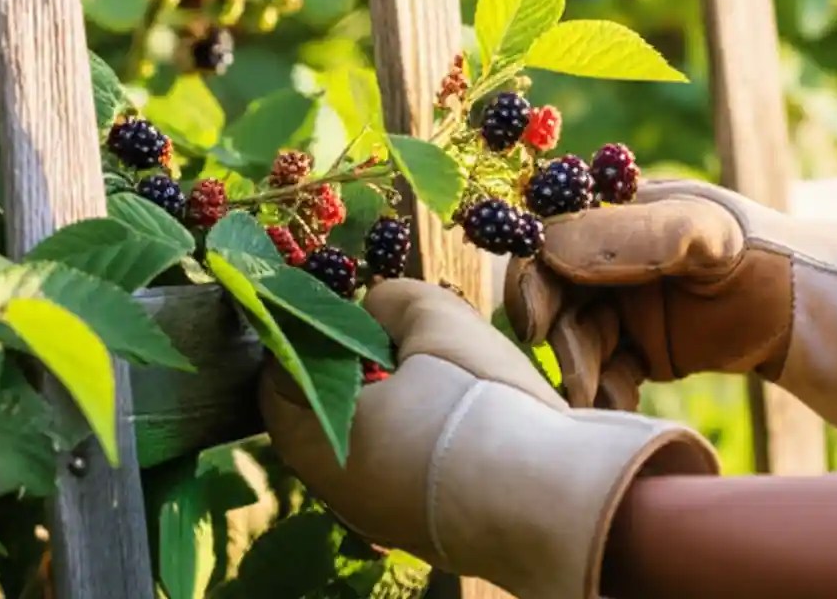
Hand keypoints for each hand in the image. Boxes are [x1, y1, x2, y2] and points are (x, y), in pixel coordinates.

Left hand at [260, 279, 716, 598]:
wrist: (558, 502)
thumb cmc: (480, 405)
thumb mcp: (433, 322)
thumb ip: (390, 301)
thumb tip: (374, 307)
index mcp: (318, 442)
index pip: (278, 381)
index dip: (303, 334)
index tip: (337, 305)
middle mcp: (340, 493)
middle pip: (322, 416)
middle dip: (348, 369)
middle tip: (388, 334)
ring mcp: (384, 520)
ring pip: (367, 448)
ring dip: (387, 406)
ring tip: (431, 371)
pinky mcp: (430, 534)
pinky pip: (406, 475)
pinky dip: (418, 441)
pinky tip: (462, 417)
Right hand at [505, 179, 836, 431]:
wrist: (808, 313)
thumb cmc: (761, 254)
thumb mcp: (705, 234)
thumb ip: (636, 237)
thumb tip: (551, 247)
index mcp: (617, 216)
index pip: (550, 240)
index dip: (531, 279)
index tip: (534, 321)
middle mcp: (610, 260)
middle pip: (556, 297)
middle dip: (558, 337)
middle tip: (573, 375)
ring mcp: (623, 306)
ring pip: (578, 339)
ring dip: (580, 370)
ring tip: (598, 399)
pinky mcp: (640, 349)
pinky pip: (605, 372)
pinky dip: (605, 390)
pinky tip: (621, 405)